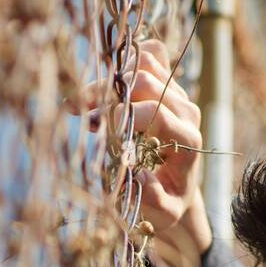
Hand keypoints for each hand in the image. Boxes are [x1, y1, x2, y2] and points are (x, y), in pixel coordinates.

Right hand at [66, 39, 212, 266]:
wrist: (178, 189)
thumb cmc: (168, 202)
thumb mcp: (164, 212)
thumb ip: (153, 198)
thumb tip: (136, 175)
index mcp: (188, 141)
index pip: (156, 112)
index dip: (122, 112)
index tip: (92, 122)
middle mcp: (186, 112)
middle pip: (146, 81)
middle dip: (107, 92)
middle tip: (77, 109)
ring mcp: (179, 94)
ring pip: (145, 63)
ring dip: (110, 77)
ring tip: (85, 101)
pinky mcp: (169, 83)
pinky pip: (151, 54)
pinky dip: (127, 59)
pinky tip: (106, 84)